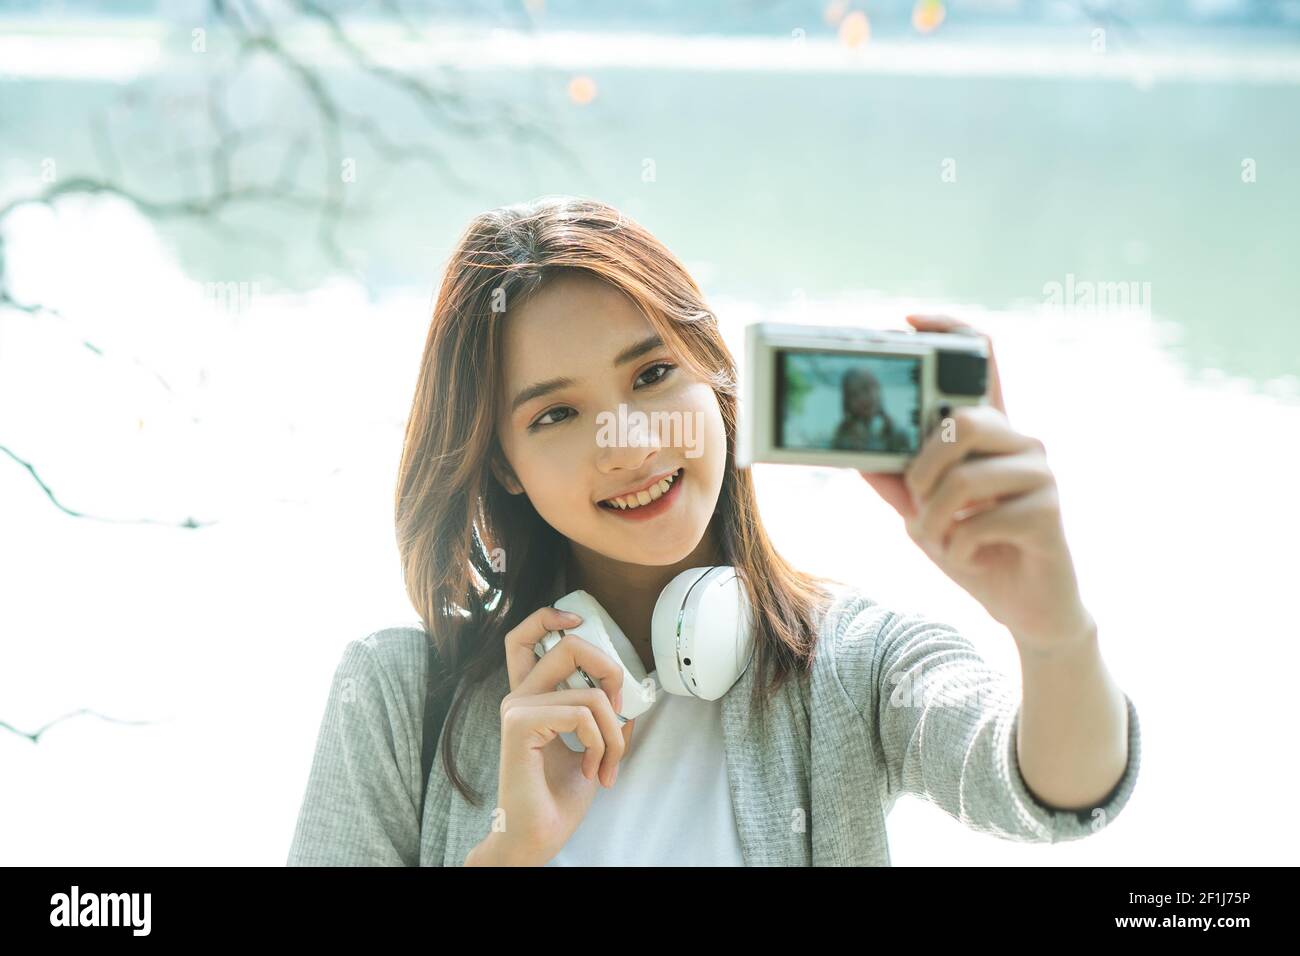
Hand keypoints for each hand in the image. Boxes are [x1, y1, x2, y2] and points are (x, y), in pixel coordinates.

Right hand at [482, 606, 635, 865]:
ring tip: (606, 765)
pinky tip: (591, 771)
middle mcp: (518, 697)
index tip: (577, 620)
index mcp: (530, 696)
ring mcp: (516, 709)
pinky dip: (601, 744)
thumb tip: (630, 695)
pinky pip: (582, 715)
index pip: (523, 638)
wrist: (538, 838)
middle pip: (568, 645)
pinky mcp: (519, 726)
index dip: (549, 617)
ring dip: (614, 734)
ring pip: (589, 694)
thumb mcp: (594, 746)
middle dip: (610, 670)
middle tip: (620, 707)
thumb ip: (605, 715)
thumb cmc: (559, 797)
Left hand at [859, 316, 1091, 653]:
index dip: (952, 331)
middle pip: (964, 420)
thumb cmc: (975, 550)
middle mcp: (1022, 441)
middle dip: (923, 468)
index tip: (909, 320)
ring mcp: (1040, 473)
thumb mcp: (922, 513)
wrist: (1026, 608)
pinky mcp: (1049, 512)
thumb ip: (896, 481)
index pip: (983, 361)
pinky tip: (974, 557)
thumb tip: (854, 451)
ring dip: (933, 520)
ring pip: (963, 477)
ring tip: (939, 540)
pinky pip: (979, 521)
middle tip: (916, 504)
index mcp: (992, 432)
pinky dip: (957, 548)